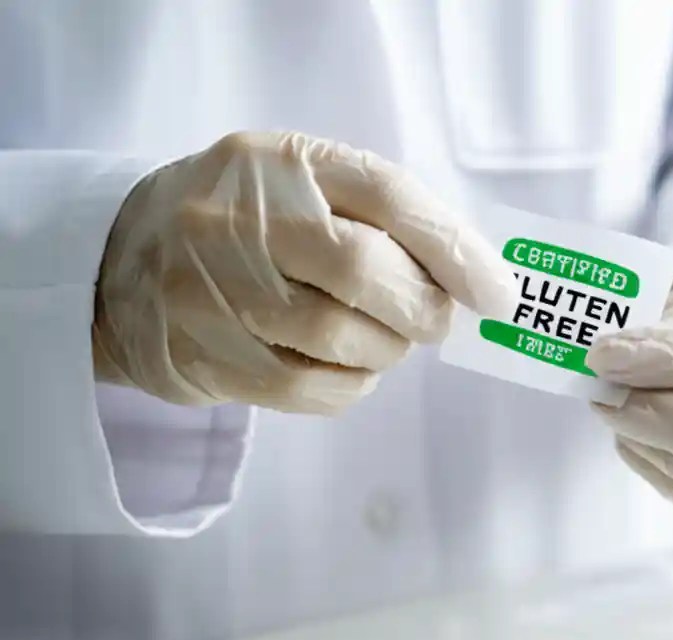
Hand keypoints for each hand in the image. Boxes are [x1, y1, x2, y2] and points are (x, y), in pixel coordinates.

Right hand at [93, 131, 513, 413]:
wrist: (118, 262)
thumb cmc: (245, 222)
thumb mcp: (304, 187)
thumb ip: (384, 218)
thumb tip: (478, 279)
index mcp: (282, 163)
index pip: (387, 195)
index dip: (454, 248)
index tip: (496, 293)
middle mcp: (239, 218)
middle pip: (364, 269)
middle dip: (421, 307)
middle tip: (432, 321)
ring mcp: (212, 288)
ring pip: (338, 336)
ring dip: (386, 350)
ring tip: (384, 341)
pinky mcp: (203, 355)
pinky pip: (307, 387)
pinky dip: (351, 385)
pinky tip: (350, 369)